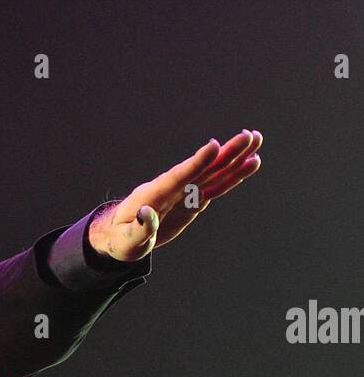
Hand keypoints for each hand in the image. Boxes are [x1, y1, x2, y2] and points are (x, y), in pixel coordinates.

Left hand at [88, 129, 262, 261]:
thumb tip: (146, 214)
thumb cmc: (120, 239)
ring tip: (257, 141)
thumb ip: (139, 229)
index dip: (196, 162)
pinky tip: (250, 164)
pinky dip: (232, 176)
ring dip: (235, 158)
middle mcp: (173, 188)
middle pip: (203, 168)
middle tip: (250, 135)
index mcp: (154, 194)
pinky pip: (216, 186)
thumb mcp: (126, 241)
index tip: (214, 145)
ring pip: (213, 173)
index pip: (179, 176)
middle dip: (225, 153)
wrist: (120, 234)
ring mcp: (184, 192)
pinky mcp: (193, 200)